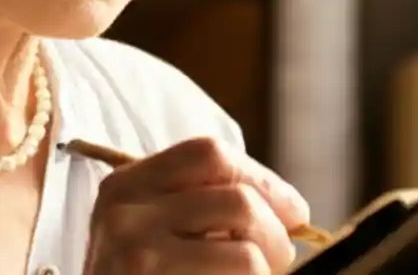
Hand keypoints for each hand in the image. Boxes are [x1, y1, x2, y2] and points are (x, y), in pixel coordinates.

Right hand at [84, 137, 310, 273]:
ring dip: (269, 272)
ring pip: (249, 254)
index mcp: (127, 183)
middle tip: (279, 259)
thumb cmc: (134, 274)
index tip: (291, 210)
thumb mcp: (147, 225)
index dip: (263, 179)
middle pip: (240, 201)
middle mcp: (126, 212)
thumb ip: (197, 203)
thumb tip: (290, 210)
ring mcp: (139, 255)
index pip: (210, 153)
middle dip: (278, 234)